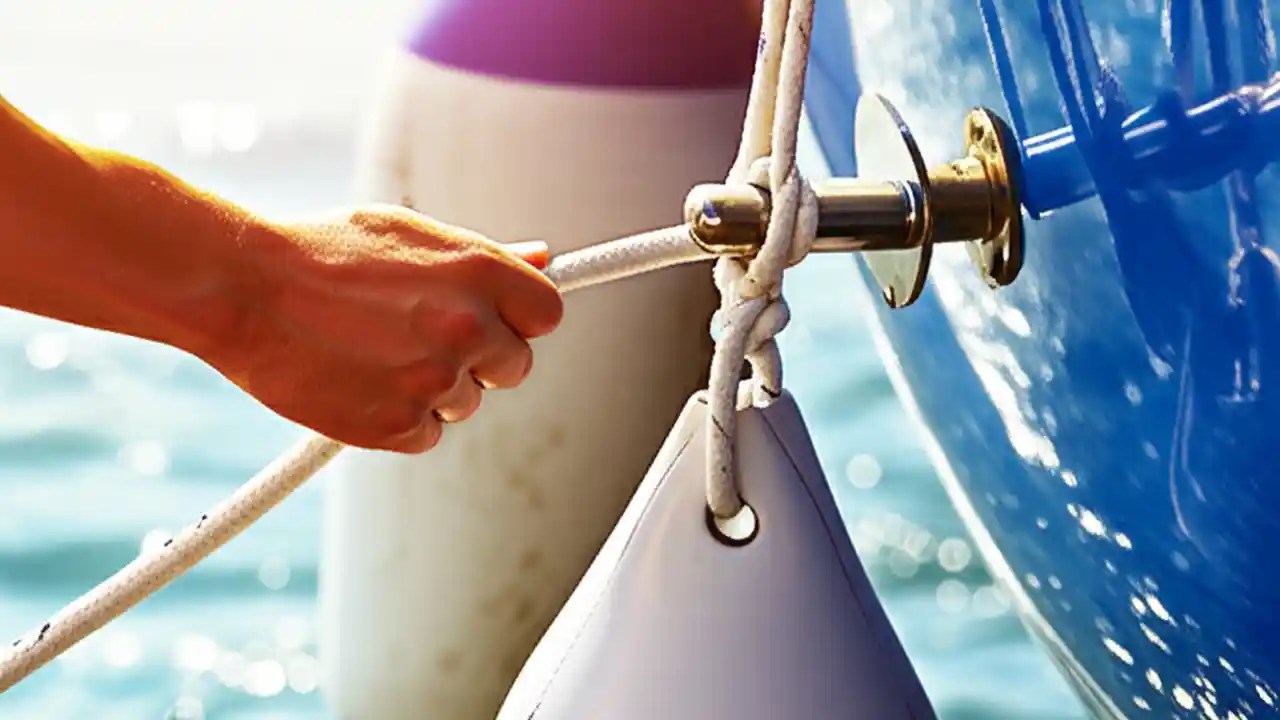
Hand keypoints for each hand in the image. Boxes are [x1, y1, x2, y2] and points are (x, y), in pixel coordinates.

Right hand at [214, 205, 562, 452]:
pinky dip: (398, 421)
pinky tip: (357, 383)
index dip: (520, 322)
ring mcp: (435, 379)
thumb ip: (484, 256)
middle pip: (514, 367)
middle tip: (421, 338)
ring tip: (371, 352)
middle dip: (480, 361)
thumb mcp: (409, 235)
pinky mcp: (397, 426)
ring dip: (432, 390)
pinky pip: (425, 435)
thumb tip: (546, 259)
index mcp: (480, 271)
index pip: (547, 314)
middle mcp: (469, 326)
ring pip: (466, 403)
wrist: (241, 288)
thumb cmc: (322, 252)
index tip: (494, 322)